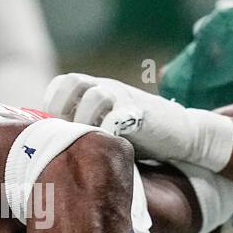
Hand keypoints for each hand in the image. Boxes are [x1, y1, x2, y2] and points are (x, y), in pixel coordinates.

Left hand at [42, 73, 197, 161]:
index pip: (62, 82)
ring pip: (95, 96)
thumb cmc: (139, 136)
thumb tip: (50, 152)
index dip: (53, 104)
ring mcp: (125, 98)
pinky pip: (118, 117)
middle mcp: (107, 88)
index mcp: (96, 89)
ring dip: (85, 120)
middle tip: (67, 133)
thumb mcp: (106, 127)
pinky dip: (108, 132)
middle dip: (63, 108)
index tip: (54, 128)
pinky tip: (108, 146)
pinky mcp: (142, 114)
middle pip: (73, 81)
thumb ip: (83, 130)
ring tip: (88, 141)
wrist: (183, 134)